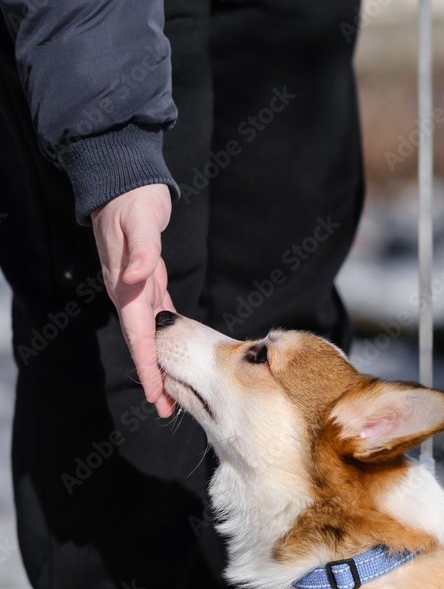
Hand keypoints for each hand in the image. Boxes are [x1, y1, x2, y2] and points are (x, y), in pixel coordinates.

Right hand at [91, 184, 174, 417]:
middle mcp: (130, 293)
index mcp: (128, 288)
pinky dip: (164, 338)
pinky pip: (157, 317)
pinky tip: (174, 350)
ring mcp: (138, 288)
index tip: (157, 397)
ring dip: (159, 363)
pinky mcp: (148, 279)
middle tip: (167, 408)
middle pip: (143, 346)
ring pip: (150, 335)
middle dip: (154, 377)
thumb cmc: (133, 200)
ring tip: (172, 390)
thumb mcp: (139, 222)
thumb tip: (138, 275)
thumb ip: (140, 250)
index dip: (148, 369)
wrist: (123, 180)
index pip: (139, 338)